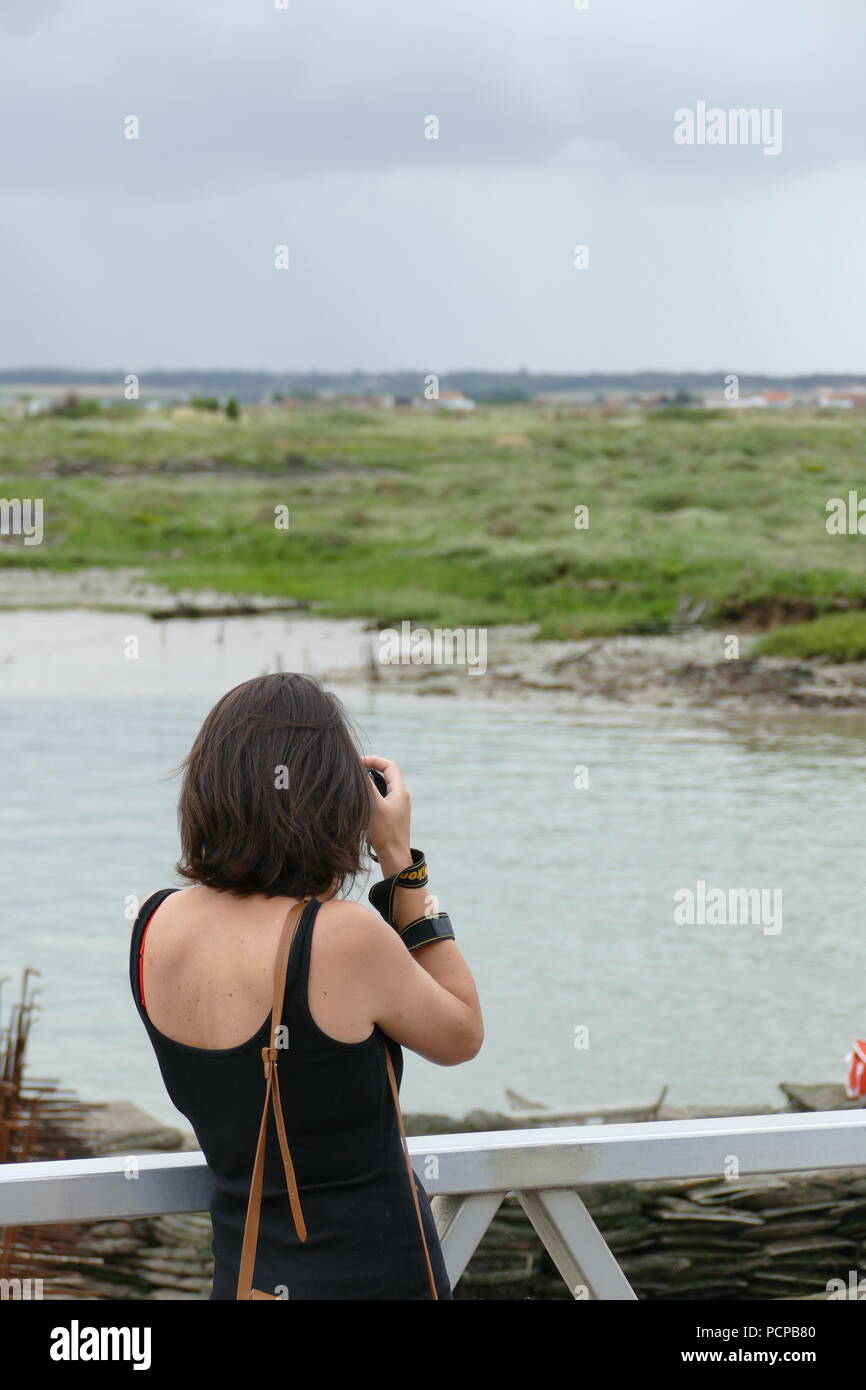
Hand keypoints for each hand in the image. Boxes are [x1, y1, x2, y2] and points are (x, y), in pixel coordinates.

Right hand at [361, 755, 411, 872]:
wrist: (394, 857)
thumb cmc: (385, 832)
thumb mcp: (374, 806)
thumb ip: (368, 786)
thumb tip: (360, 769)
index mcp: (400, 791)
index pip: (389, 766)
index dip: (374, 760)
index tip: (358, 762)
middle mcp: (402, 796)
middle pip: (386, 775)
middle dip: (370, 771)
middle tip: (354, 773)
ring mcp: (398, 807)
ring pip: (383, 788)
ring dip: (370, 785)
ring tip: (356, 788)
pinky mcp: (393, 816)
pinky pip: (382, 799)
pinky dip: (371, 797)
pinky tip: (360, 805)